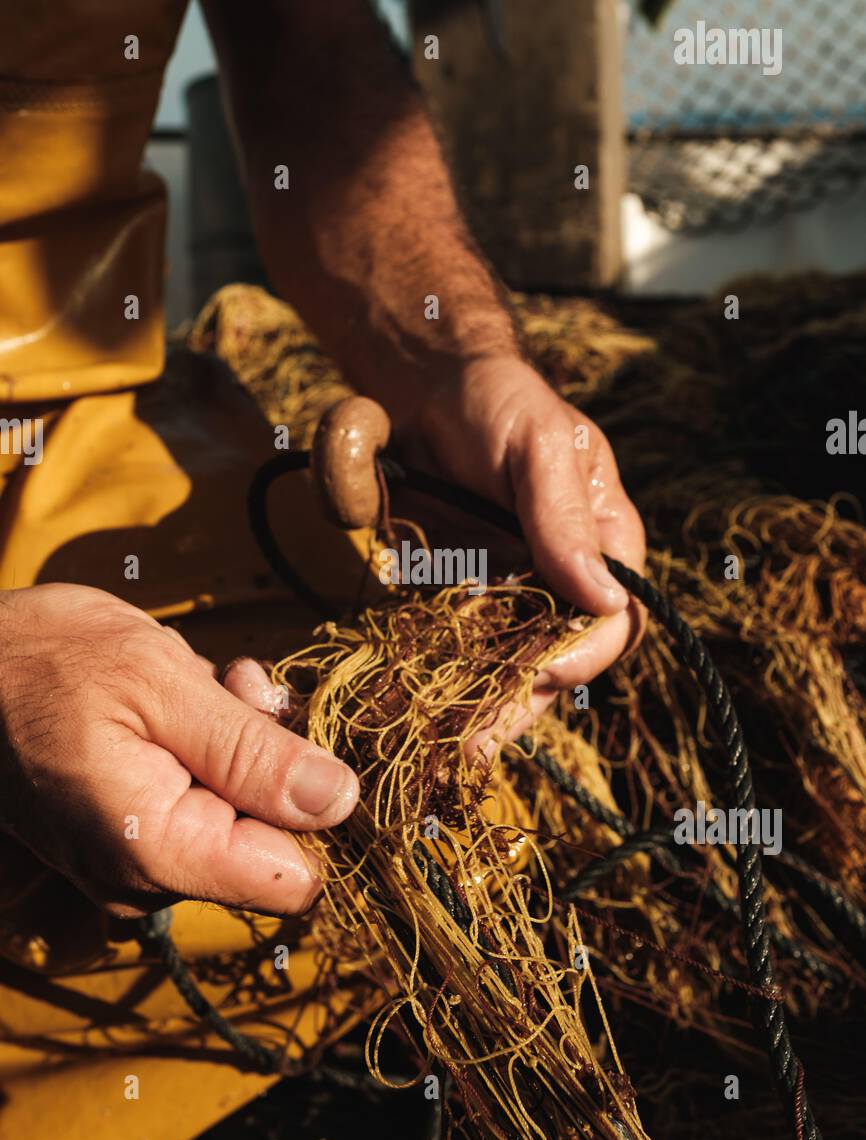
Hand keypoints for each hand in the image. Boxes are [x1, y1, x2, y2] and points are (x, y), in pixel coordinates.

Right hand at [0, 585, 358, 917]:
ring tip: (198, 688)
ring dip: (241, 743)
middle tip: (230, 690)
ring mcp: (135, 862)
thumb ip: (254, 753)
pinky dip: (212, 747)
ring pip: (244, 814)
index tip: (294, 741)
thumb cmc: (45, 661)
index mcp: (158, 852)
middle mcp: (148, 879)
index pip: (292, 879)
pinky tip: (183, 701)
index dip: (314, 810)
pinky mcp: (130, 837)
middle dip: (270, 760)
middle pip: (273, 841)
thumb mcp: (161, 684)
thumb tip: (341, 802)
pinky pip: (206, 804)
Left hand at [402, 356, 645, 754]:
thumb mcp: (537, 447)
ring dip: (476, 709)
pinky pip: (459, 650)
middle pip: (558, 660)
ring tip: (439, 751)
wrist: (424, 387)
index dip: (583, 654)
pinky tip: (410, 712)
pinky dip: (438, 681)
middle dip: (517, 705)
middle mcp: (565, 577)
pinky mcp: (463, 597)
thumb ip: (563, 518)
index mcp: (606, 541)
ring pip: (506, 667)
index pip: (614, 621)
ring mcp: (513, 591)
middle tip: (472, 747)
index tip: (545, 675)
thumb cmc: (496, 401)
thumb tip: (605, 598)